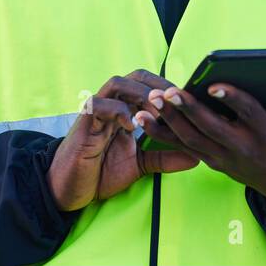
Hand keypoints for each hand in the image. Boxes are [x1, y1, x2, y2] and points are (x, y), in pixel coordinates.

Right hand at [48, 70, 198, 211]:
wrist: (69, 189)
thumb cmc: (100, 173)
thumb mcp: (140, 166)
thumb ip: (164, 158)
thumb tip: (196, 156)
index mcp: (126, 111)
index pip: (150, 86)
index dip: (170, 89)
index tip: (190, 101)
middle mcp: (112, 105)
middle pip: (136, 76)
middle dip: (159, 84)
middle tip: (176, 101)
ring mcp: (97, 111)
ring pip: (118, 83)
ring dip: (140, 93)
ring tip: (155, 111)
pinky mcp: (83, 122)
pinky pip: (99, 104)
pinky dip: (118, 111)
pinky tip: (132, 126)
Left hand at [135, 81, 265, 204]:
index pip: (247, 114)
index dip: (231, 98)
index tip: (214, 84)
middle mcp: (243, 147)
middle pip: (211, 128)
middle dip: (188, 110)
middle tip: (167, 92)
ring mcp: (224, 157)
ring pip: (192, 139)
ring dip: (169, 121)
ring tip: (148, 102)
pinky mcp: (212, 160)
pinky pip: (183, 147)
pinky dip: (163, 133)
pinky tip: (143, 119)